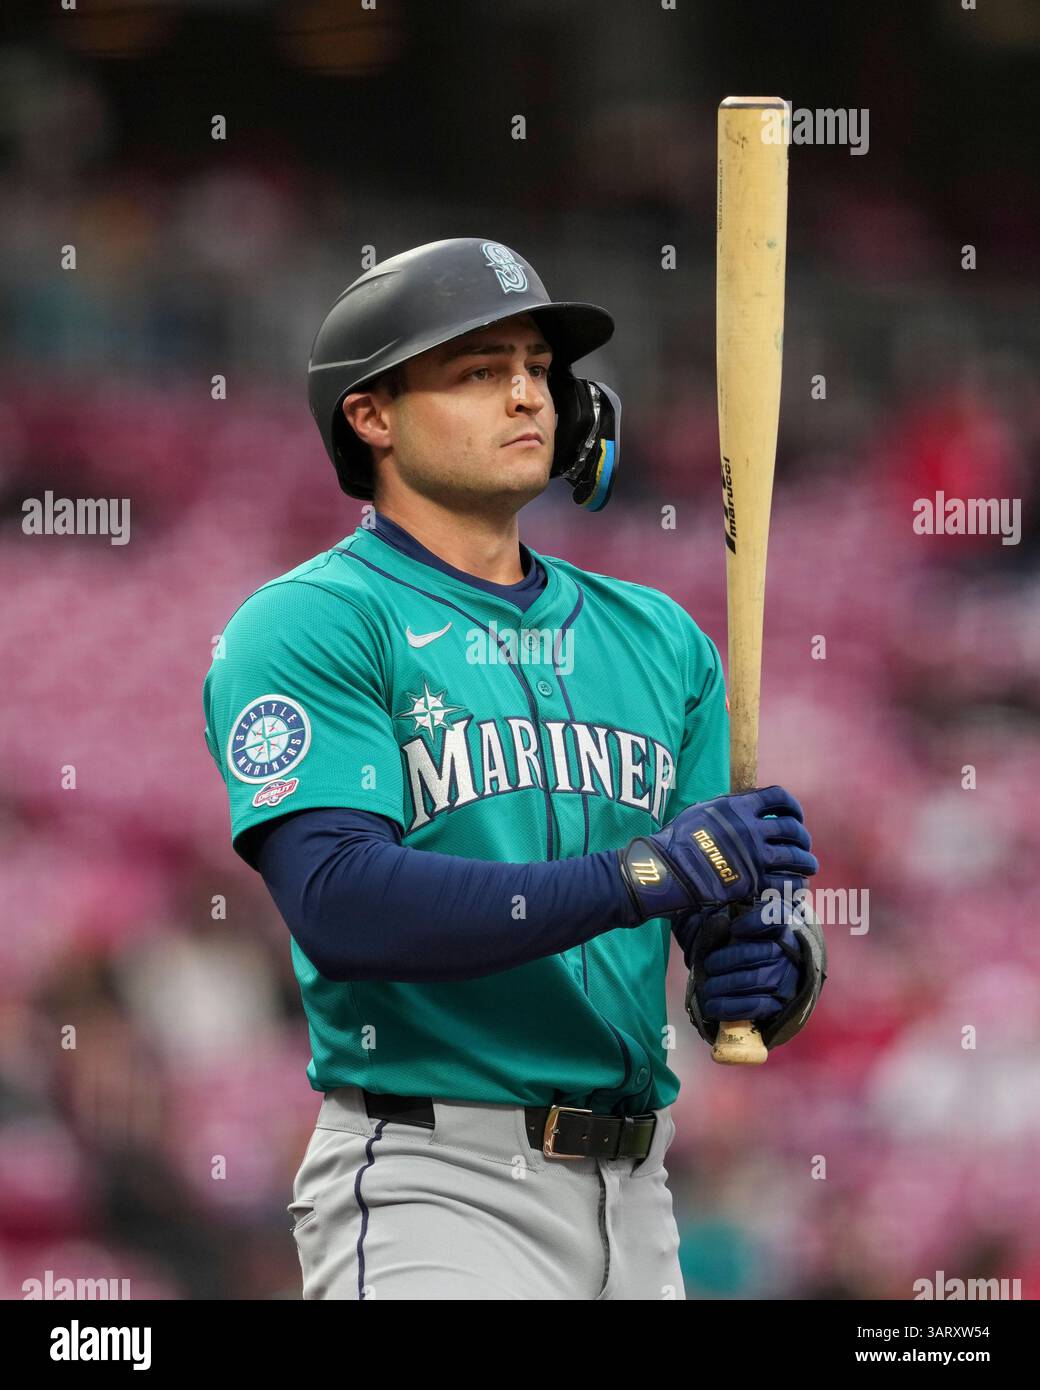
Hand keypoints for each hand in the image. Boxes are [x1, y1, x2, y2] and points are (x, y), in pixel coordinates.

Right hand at [617, 785, 817, 923]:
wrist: (667, 870)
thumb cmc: (677, 839)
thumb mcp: (701, 810)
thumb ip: (727, 807)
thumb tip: (746, 805)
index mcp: (739, 807)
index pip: (779, 798)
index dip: (792, 806)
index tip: (795, 815)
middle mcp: (750, 829)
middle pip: (792, 829)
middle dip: (803, 837)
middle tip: (803, 845)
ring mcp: (753, 857)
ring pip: (796, 857)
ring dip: (806, 862)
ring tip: (808, 866)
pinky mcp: (752, 882)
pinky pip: (786, 883)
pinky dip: (796, 885)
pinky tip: (797, 885)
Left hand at [692, 895, 804, 1023]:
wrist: (768, 987)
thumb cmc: (742, 956)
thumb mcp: (730, 938)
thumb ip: (720, 929)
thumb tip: (719, 922)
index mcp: (778, 930)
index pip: (775, 918)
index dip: (754, 923)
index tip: (734, 929)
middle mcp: (787, 953)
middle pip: (756, 953)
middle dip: (726, 960)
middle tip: (709, 965)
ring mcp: (787, 980)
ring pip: (753, 980)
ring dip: (724, 984)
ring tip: (708, 988)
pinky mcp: (781, 1005)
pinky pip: (756, 1005)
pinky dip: (730, 1006)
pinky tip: (713, 1005)